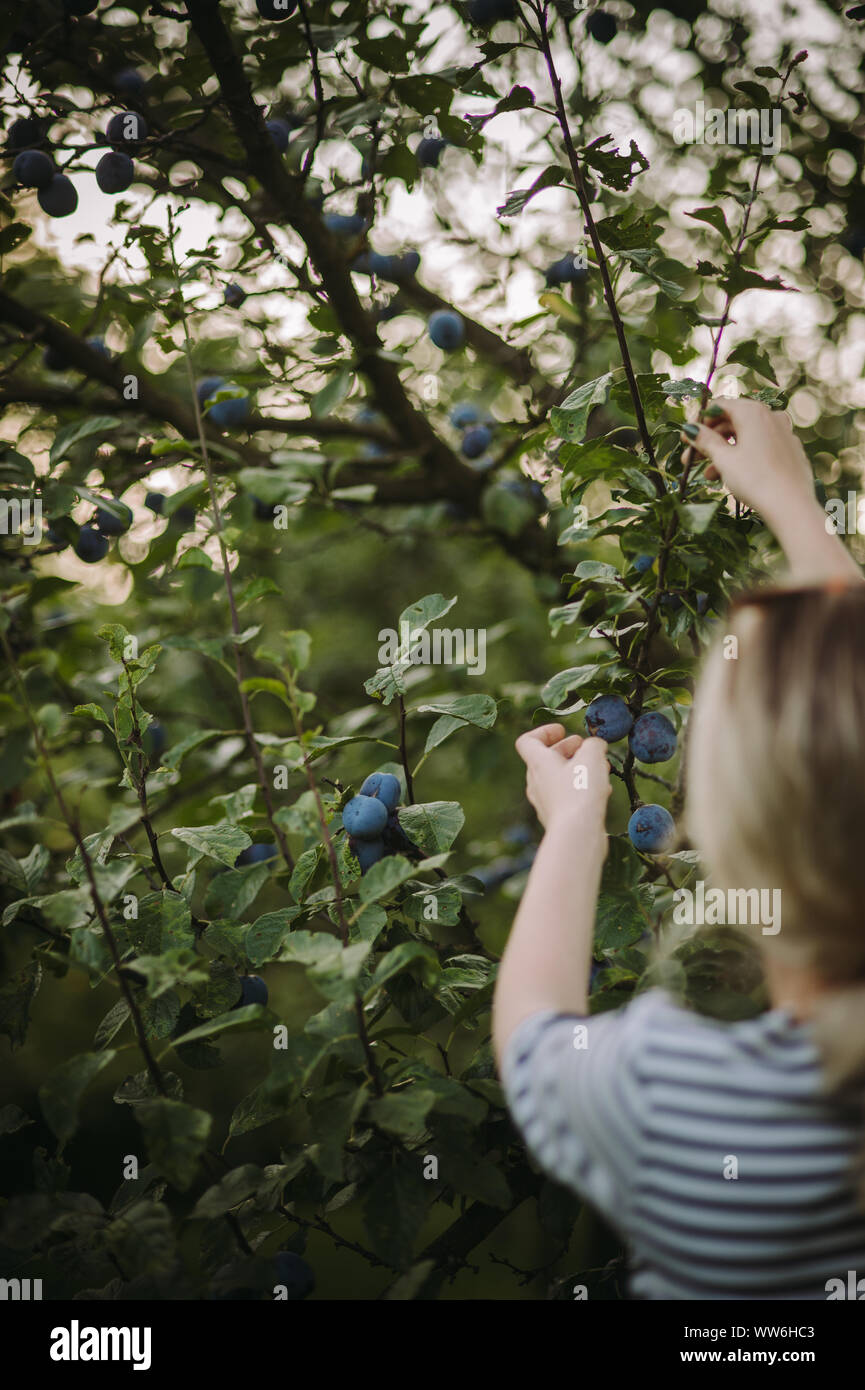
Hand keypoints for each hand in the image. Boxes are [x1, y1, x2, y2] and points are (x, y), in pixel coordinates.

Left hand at [515, 723, 610, 843]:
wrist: (577, 834)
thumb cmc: (580, 792)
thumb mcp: (591, 756)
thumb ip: (593, 744)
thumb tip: (595, 745)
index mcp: (538, 764)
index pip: (527, 741)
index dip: (544, 731)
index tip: (563, 731)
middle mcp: (536, 783)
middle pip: (545, 759)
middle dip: (567, 750)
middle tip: (586, 748)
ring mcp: (544, 802)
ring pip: (558, 778)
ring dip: (577, 769)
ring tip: (600, 769)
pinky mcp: (556, 818)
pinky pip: (566, 796)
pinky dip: (580, 788)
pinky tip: (602, 792)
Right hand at [682, 398, 814, 525]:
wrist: (792, 505)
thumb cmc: (755, 479)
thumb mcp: (724, 459)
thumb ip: (705, 441)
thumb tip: (690, 428)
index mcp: (753, 412)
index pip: (719, 406)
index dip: (699, 421)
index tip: (686, 438)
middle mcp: (770, 416)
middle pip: (732, 421)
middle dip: (709, 440)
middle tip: (690, 459)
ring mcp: (783, 433)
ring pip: (746, 436)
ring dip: (724, 452)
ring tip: (709, 476)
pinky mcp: (790, 450)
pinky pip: (761, 447)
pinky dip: (744, 456)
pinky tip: (734, 476)